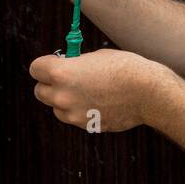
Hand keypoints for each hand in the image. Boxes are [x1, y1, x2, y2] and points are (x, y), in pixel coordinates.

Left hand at [29, 48, 168, 132]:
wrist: (148, 92)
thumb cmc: (125, 68)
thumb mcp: (94, 57)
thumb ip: (74, 65)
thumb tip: (66, 71)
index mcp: (61, 73)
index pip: (35, 69)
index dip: (45, 64)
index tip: (56, 62)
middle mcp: (62, 95)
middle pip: (39, 91)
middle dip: (49, 84)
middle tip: (66, 78)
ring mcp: (74, 114)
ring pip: (56, 108)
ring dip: (63, 100)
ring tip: (85, 91)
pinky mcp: (86, 126)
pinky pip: (74, 117)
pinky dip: (80, 111)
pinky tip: (98, 101)